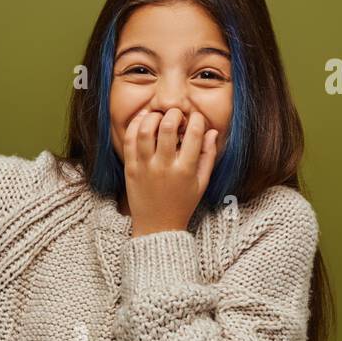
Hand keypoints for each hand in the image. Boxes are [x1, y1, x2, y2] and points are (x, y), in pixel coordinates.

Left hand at [123, 107, 219, 235]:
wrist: (157, 226)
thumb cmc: (182, 203)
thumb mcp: (202, 183)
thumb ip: (208, 156)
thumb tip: (212, 131)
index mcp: (185, 170)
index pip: (193, 134)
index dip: (196, 120)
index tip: (195, 120)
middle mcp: (164, 166)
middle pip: (167, 127)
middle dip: (174, 113)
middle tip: (176, 115)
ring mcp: (145, 167)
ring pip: (145, 130)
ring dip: (153, 117)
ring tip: (159, 117)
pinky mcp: (130, 169)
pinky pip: (129, 141)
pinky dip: (135, 126)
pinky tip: (143, 122)